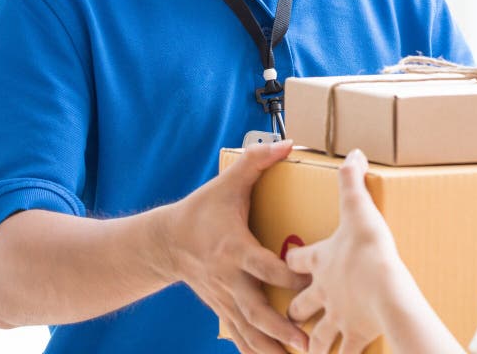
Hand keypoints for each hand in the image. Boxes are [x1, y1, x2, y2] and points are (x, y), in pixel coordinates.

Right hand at [167, 140, 309, 353]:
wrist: (166, 241)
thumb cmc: (203, 209)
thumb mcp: (228, 182)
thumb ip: (257, 161)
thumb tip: (287, 144)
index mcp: (233, 247)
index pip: (262, 265)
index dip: (286, 274)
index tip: (310, 279)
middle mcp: (228, 277)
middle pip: (254, 308)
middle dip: (279, 326)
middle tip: (305, 340)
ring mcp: (223, 297)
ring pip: (247, 329)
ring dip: (270, 347)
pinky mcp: (221, 307)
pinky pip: (238, 334)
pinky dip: (254, 351)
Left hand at [285, 150, 405, 353]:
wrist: (386, 290)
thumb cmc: (369, 248)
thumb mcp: (359, 207)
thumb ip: (353, 180)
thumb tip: (353, 154)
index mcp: (320, 260)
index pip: (295, 261)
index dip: (290, 261)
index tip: (286, 263)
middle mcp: (323, 291)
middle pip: (302, 304)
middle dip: (296, 310)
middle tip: (292, 314)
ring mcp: (338, 317)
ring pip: (320, 337)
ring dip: (313, 345)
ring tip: (307, 353)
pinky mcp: (356, 334)